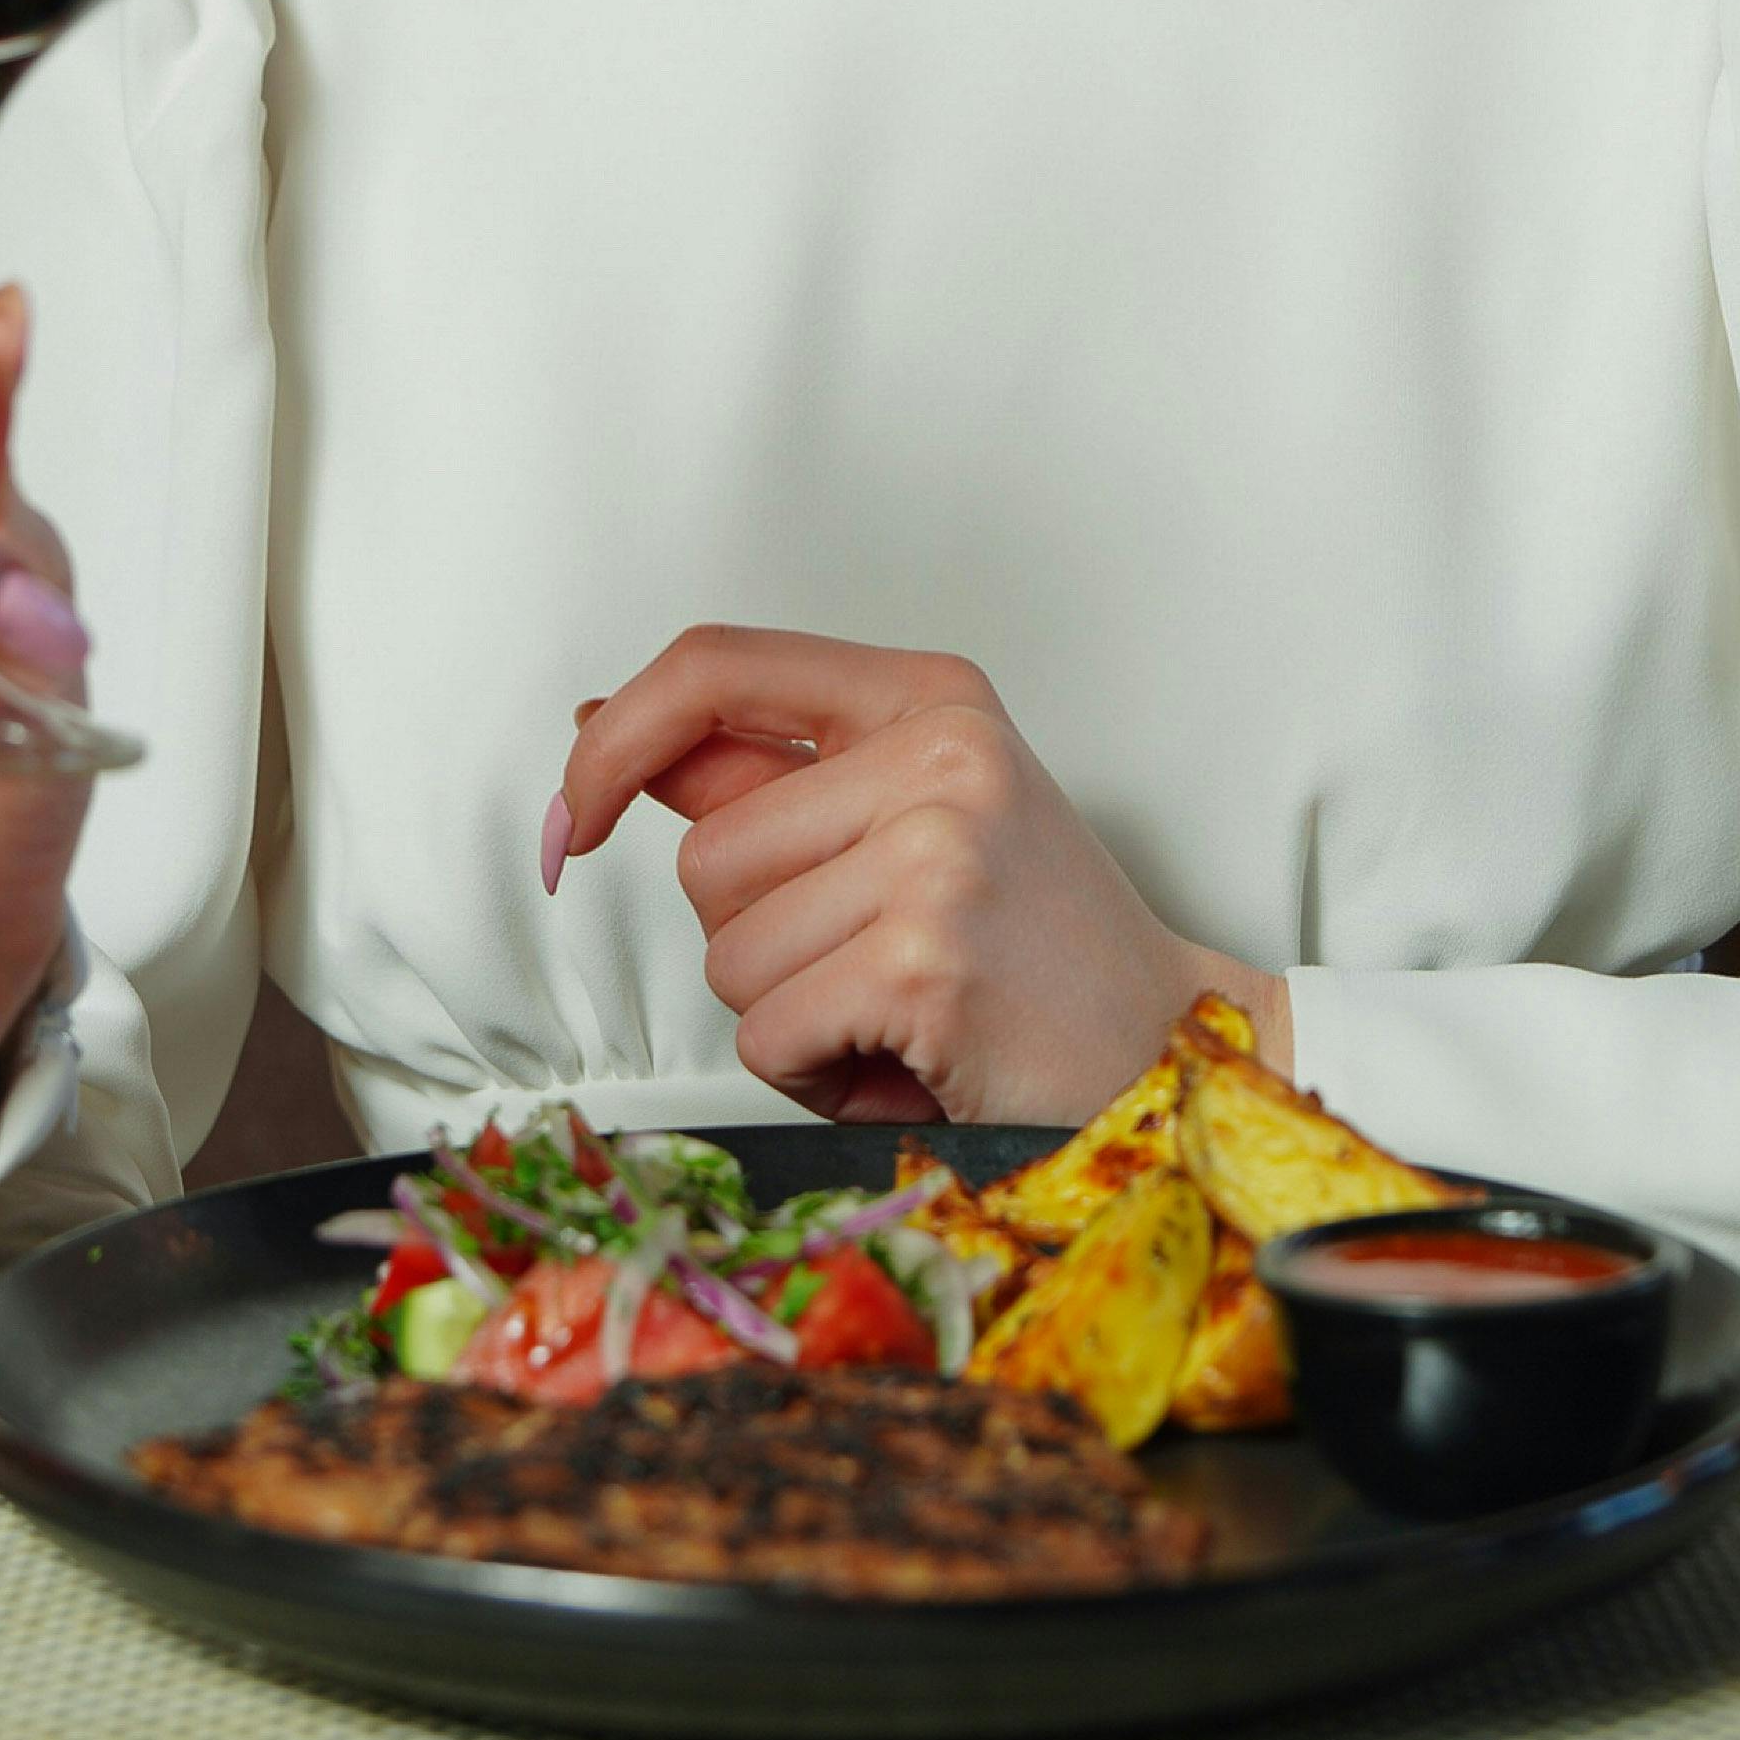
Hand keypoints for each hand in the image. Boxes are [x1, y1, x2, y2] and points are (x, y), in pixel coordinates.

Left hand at [555, 628, 1287, 1125]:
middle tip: (873, 958)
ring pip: (730, 956)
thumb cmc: (1031, 940)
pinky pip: (768, 1035)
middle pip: (707, 856)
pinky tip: (905, 1054)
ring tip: (897, 1009)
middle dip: (759, 937)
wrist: (1163, 1050)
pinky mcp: (927, 961)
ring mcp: (939, 854)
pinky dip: (814, 1073)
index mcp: (930, 695)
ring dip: (789, 1015)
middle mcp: (942, 754)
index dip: (615, 740)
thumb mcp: (911, 814)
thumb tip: (608, 732)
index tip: (576, 809)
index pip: (713, 667)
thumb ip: (767, 773)